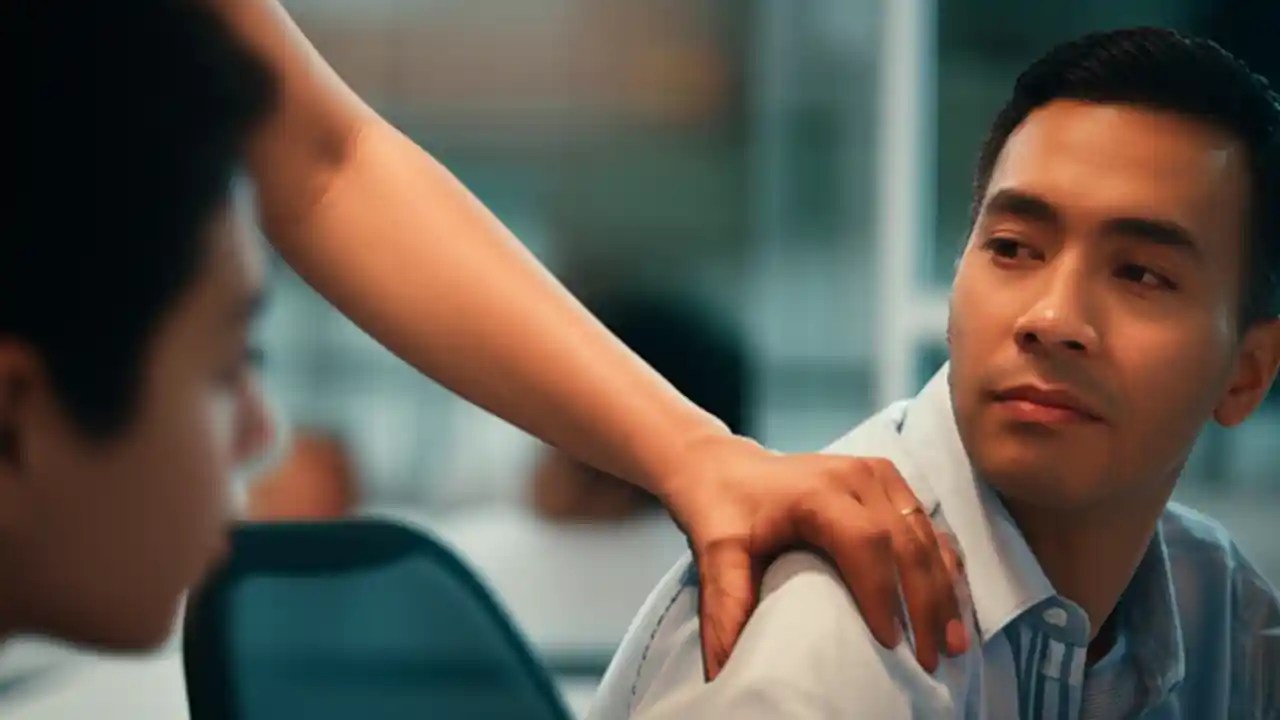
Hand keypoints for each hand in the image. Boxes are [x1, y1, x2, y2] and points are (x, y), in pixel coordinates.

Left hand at [656, 434, 968, 679]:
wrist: (727, 469)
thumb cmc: (723, 511)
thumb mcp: (716, 555)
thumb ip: (725, 608)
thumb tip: (723, 671)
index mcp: (815, 490)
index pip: (864, 541)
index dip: (882, 592)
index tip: (890, 643)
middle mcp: (855, 475)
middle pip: (906, 541)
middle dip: (924, 604)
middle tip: (930, 659)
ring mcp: (878, 475)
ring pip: (925, 535)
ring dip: (944, 591)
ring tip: (952, 643)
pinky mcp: (890, 482)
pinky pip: (927, 526)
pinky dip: (944, 567)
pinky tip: (952, 605)